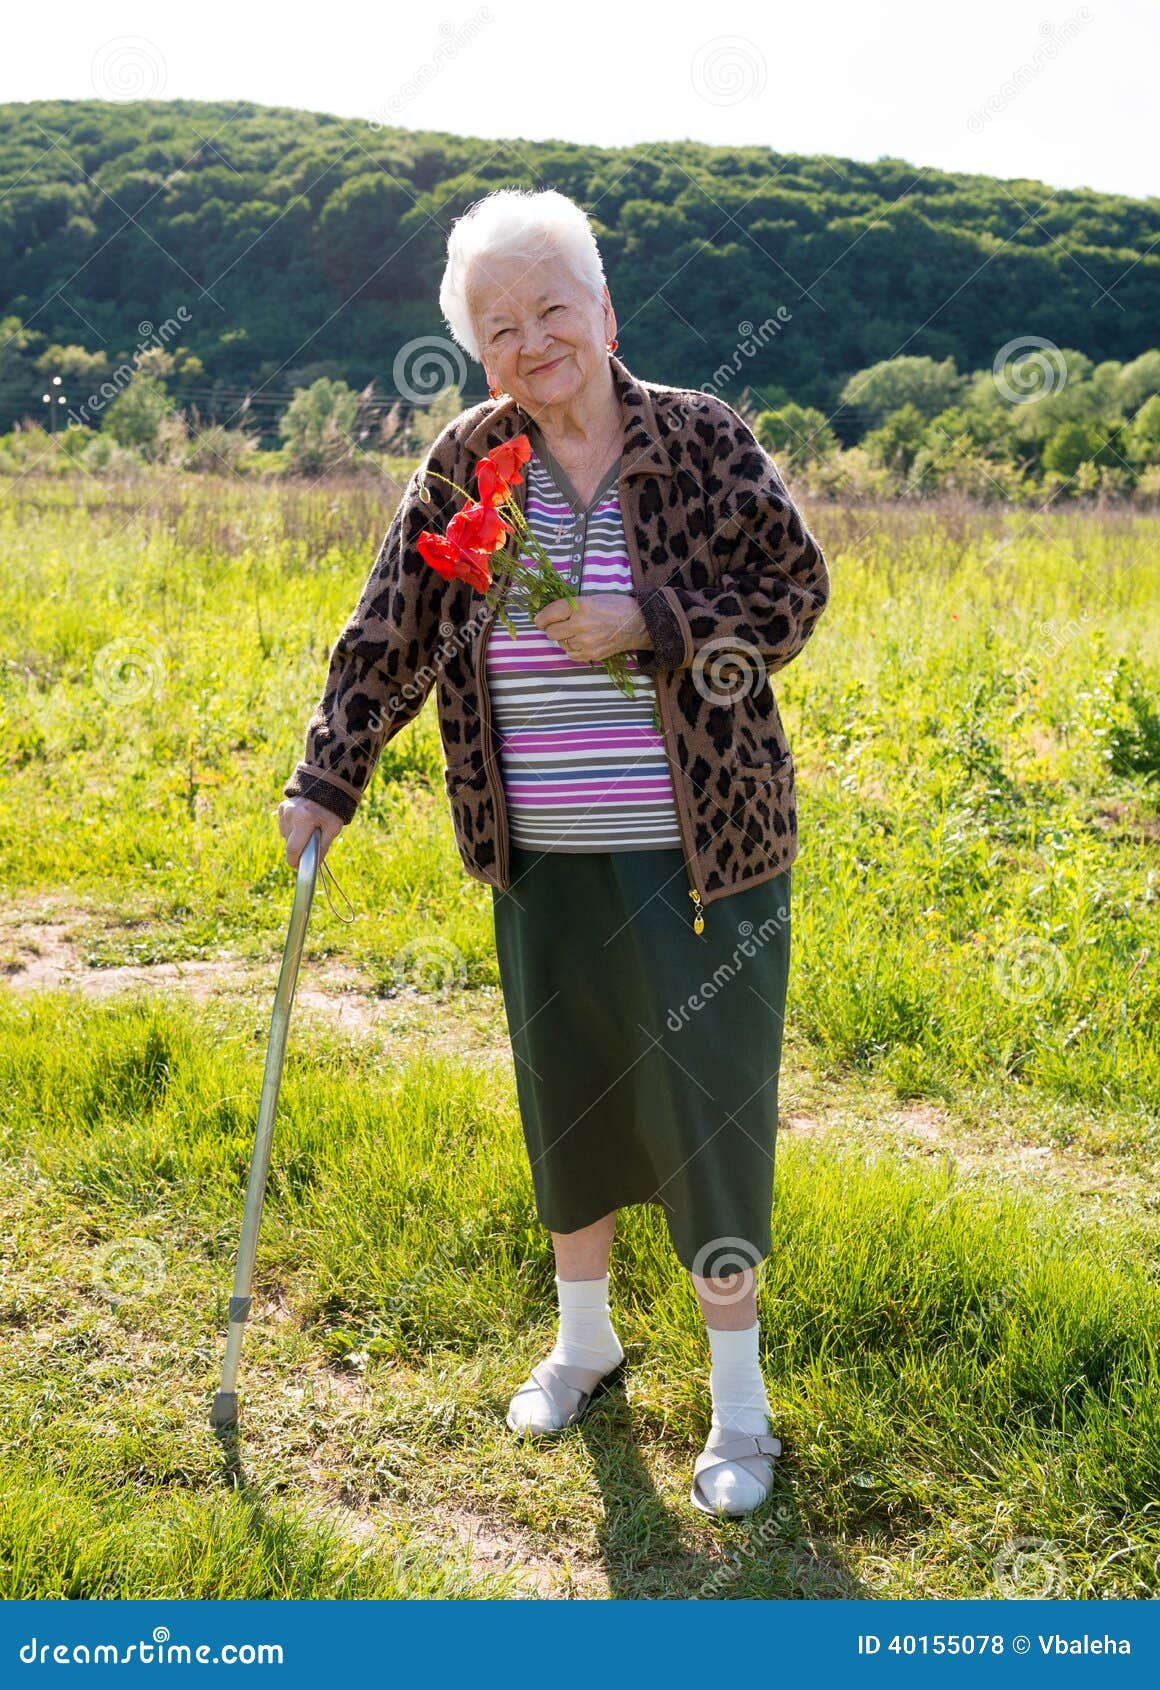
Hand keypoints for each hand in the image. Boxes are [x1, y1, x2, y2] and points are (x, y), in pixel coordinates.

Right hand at [276, 797, 343, 869]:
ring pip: (286, 834)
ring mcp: (284, 810)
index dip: (294, 861)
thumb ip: (322, 847)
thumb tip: (314, 865)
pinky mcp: (282, 807)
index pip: (293, 849)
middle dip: (298, 849)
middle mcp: (291, 814)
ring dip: (295, 837)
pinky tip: (303, 820)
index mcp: (304, 819)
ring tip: (308, 829)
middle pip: (289, 843)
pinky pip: (284, 825)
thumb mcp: (333, 828)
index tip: (298, 867)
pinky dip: (292, 827)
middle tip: (309, 847)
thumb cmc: (332, 809)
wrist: (326, 785)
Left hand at [533, 594, 651, 661]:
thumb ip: (571, 606)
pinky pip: (570, 654)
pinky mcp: (591, 654)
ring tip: (577, 632)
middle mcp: (580, 624)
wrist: (637, 623)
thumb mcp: (591, 598)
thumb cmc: (615, 607)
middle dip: (553, 628)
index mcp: (580, 606)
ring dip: (564, 638)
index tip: (538, 621)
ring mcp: (586, 642)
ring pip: (561, 644)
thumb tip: (549, 616)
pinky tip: (581, 641)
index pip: (551, 613)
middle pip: (551, 632)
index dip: (541, 618)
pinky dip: (572, 648)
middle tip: (559, 626)